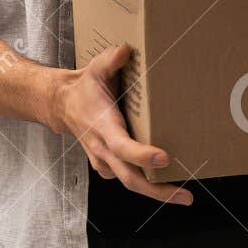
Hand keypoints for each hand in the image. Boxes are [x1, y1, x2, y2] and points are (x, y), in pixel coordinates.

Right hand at [46, 45, 191, 205]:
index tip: (164, 159)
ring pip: (130, 182)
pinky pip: (128, 178)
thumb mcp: (95, 68)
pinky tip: (167, 183)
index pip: (123, 146)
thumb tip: (127, 49)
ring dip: (156, 191)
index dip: (142, 155)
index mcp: (103, 127)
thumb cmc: (84, 87)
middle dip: (158, 190)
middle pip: (130, 178)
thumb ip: (111, 60)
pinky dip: (147, 183)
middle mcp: (103, 149)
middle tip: (186, 197)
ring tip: (183, 196)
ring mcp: (104, 160)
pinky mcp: (108, 164)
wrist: (61, 104)